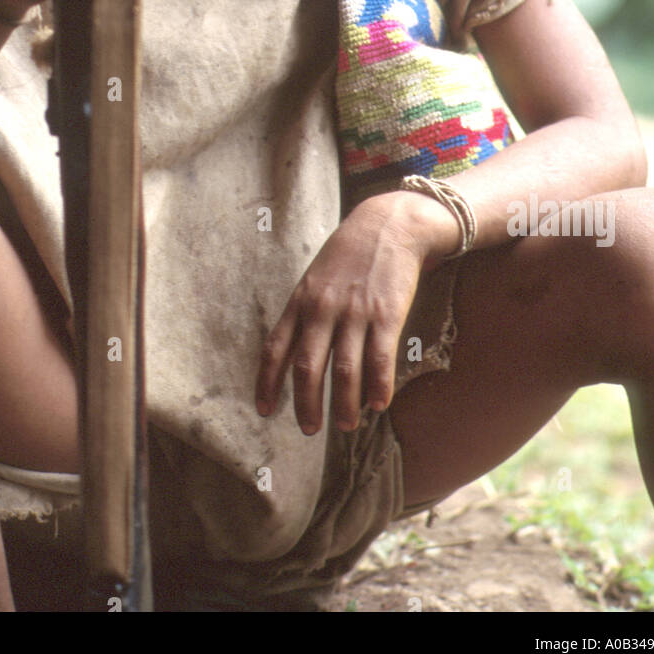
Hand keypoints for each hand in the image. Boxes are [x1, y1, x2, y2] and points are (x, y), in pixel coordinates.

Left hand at [255, 193, 449, 436]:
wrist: (388, 224)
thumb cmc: (349, 255)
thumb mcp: (315, 278)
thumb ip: (304, 312)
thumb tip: (294, 354)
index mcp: (300, 301)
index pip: (275, 348)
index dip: (267, 383)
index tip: (265, 411)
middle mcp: (322, 309)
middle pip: (307, 367)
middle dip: (306, 404)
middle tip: (309, 429)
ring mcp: (355, 312)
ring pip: (343, 371)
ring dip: (344, 405)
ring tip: (346, 425)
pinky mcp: (385, 314)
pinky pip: (379, 359)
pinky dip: (378, 386)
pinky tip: (379, 404)